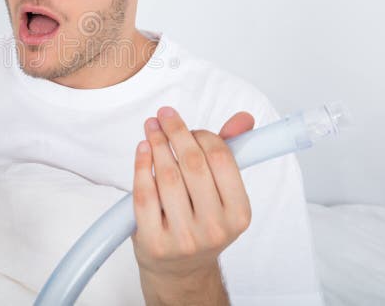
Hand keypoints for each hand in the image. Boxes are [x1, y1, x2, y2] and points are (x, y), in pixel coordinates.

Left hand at [131, 106, 253, 301]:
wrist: (179, 269)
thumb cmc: (201, 223)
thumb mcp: (221, 194)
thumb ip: (229, 154)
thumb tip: (243, 119)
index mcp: (238, 214)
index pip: (221, 159)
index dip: (203, 135)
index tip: (189, 126)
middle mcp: (214, 228)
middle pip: (192, 164)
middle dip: (176, 132)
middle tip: (164, 115)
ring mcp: (183, 237)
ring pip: (167, 176)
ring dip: (156, 144)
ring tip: (151, 129)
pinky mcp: (154, 242)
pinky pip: (144, 194)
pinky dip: (141, 166)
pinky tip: (142, 150)